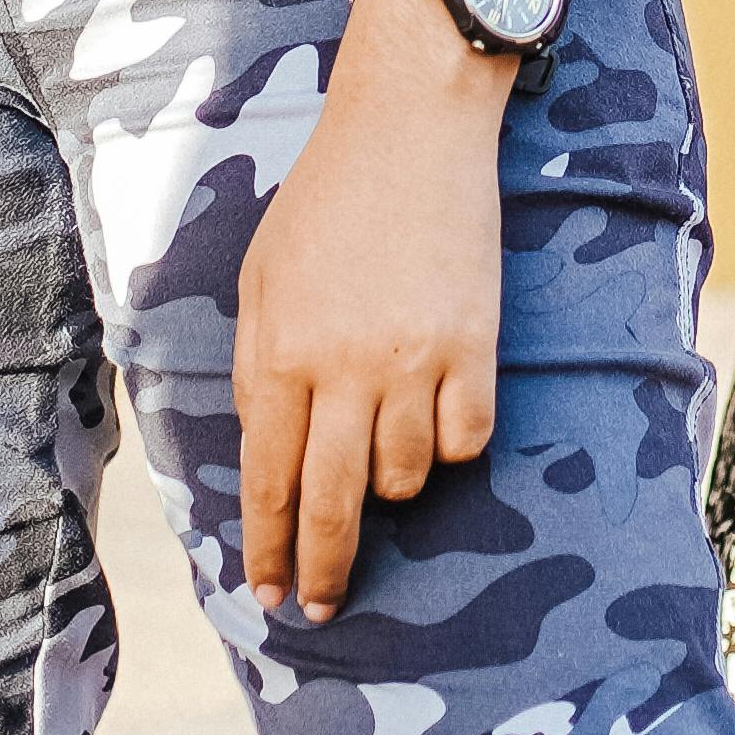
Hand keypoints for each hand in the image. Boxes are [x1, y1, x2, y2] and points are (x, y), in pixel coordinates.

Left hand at [235, 0, 515, 622]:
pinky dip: (449, 444)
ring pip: (406, 475)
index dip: (268, 547)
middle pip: (334, 503)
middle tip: (322, 607)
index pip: (269, 480)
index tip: (270, 592)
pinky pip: (465, 439)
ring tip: (383, 442)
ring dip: (391, 482)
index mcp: (284, 352)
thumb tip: (267, 452)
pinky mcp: (475, 345)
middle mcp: (347, 368)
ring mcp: (417, 360)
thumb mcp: (261, 279)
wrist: (410, 127)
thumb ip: (258, 368)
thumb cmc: (324, 200)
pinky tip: (435, 415)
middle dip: (325, 568)